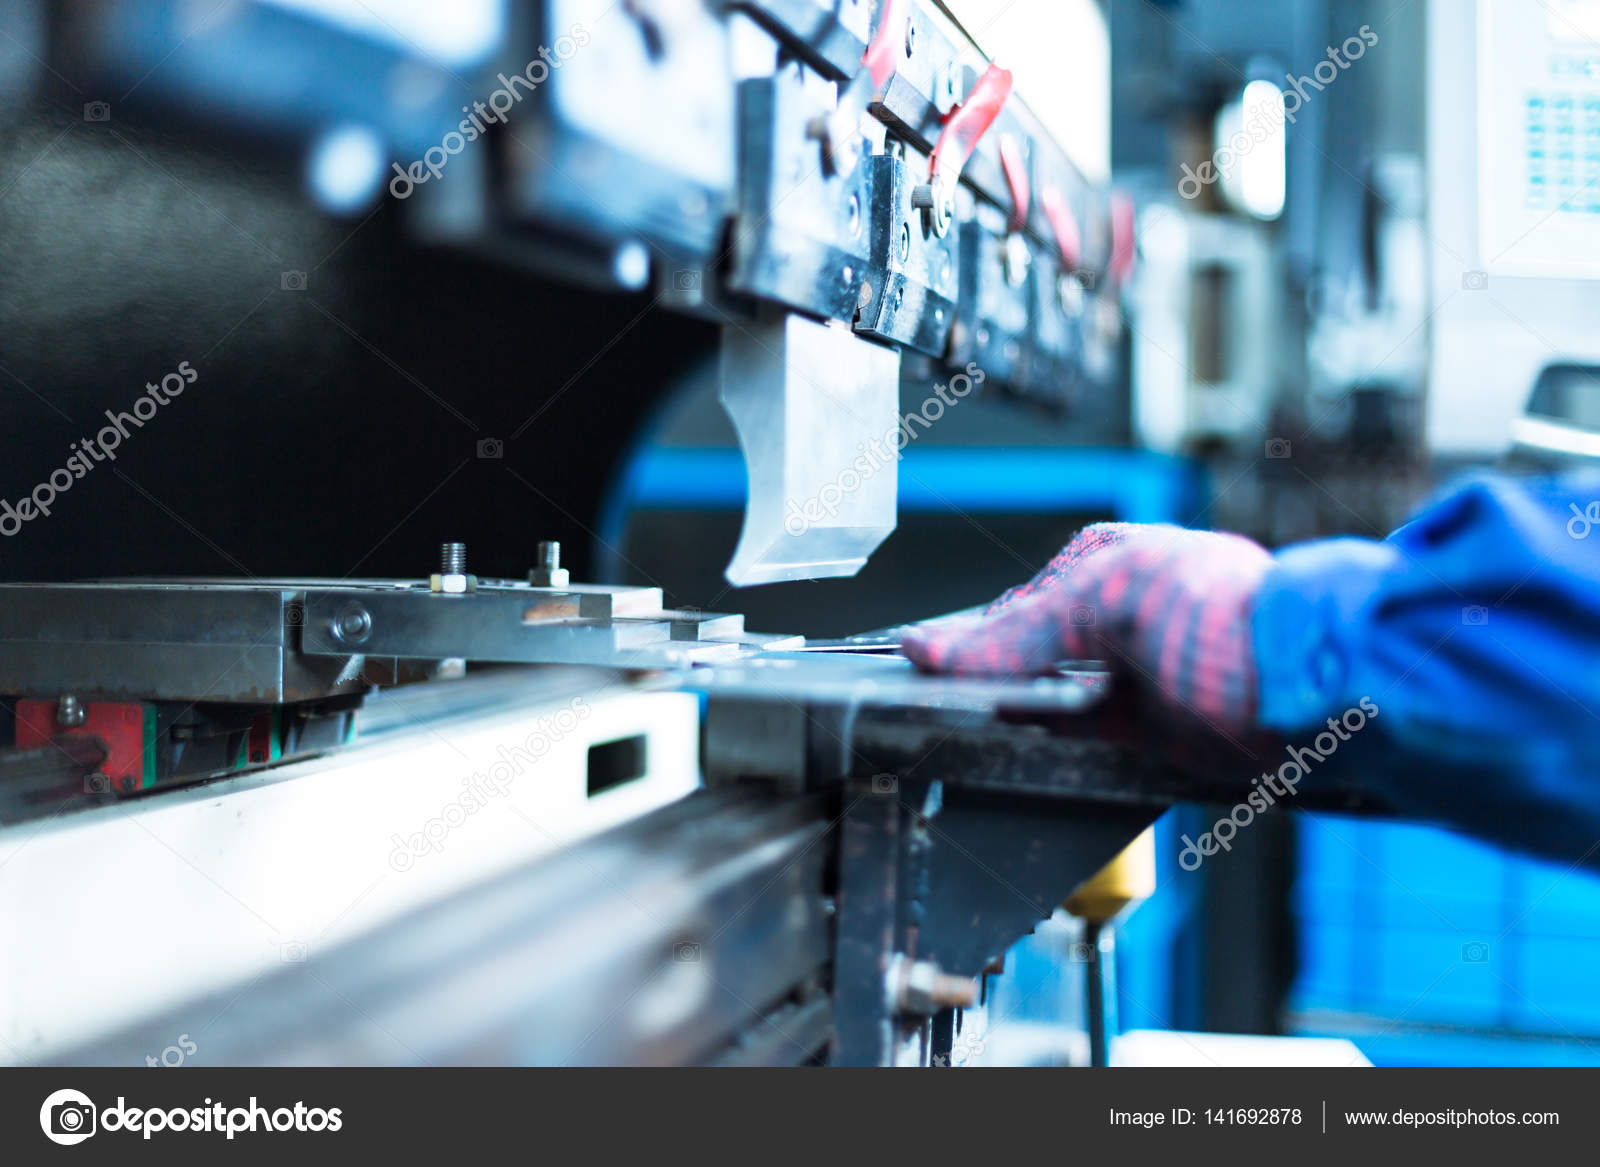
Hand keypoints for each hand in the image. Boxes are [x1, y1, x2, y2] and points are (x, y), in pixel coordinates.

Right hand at [900, 523, 1272, 729]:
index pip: (1004, 609)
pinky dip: (1040, 745)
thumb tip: (927, 649)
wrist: (1313, 686)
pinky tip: (1014, 747)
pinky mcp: (1144, 733)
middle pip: (1018, 655)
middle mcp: (1110, 619)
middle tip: (931, 703)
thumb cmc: (1225, 617)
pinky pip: (1071, 740)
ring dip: (1006, 716)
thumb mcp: (1105, 603)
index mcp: (1101, 564)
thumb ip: (1015, 634)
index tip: (910, 665)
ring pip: (1038, 701)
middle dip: (979, 679)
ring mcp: (1125, 678)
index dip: (958, 640)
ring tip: (964, 730)